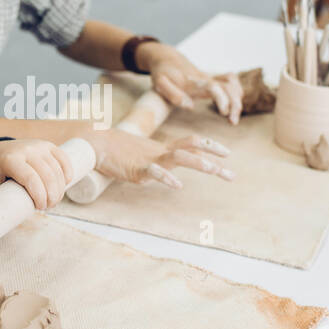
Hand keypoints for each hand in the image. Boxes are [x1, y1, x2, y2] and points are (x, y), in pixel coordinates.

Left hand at [0, 139, 74, 208]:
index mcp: (10, 159)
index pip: (31, 179)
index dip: (39, 196)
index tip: (39, 208)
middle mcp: (26, 149)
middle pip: (47, 176)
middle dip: (52, 196)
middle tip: (48, 208)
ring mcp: (38, 146)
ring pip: (57, 170)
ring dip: (60, 189)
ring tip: (54, 201)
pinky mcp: (48, 145)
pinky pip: (63, 159)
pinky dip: (67, 173)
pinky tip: (65, 184)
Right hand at [87, 128, 233, 189]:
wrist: (97, 143)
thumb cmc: (118, 150)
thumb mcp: (143, 155)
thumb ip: (157, 162)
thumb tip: (166, 171)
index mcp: (164, 149)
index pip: (193, 143)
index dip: (212, 147)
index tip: (227, 154)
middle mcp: (162, 152)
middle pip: (193, 149)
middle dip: (214, 160)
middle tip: (232, 174)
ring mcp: (151, 159)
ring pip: (179, 157)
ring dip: (198, 163)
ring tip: (214, 169)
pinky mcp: (138, 169)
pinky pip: (155, 173)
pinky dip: (167, 178)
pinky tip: (177, 185)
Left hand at [138, 42, 242, 124]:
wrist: (166, 58)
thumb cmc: (162, 72)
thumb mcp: (160, 83)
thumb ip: (173, 95)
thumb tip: (190, 106)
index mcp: (194, 81)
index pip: (214, 87)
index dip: (222, 99)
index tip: (224, 113)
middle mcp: (206, 79)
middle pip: (228, 87)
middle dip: (234, 104)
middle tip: (233, 122)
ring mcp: (210, 78)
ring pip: (232, 84)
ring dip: (237, 99)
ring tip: (233, 118)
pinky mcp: (212, 80)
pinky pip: (231, 81)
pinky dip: (237, 90)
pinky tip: (235, 102)